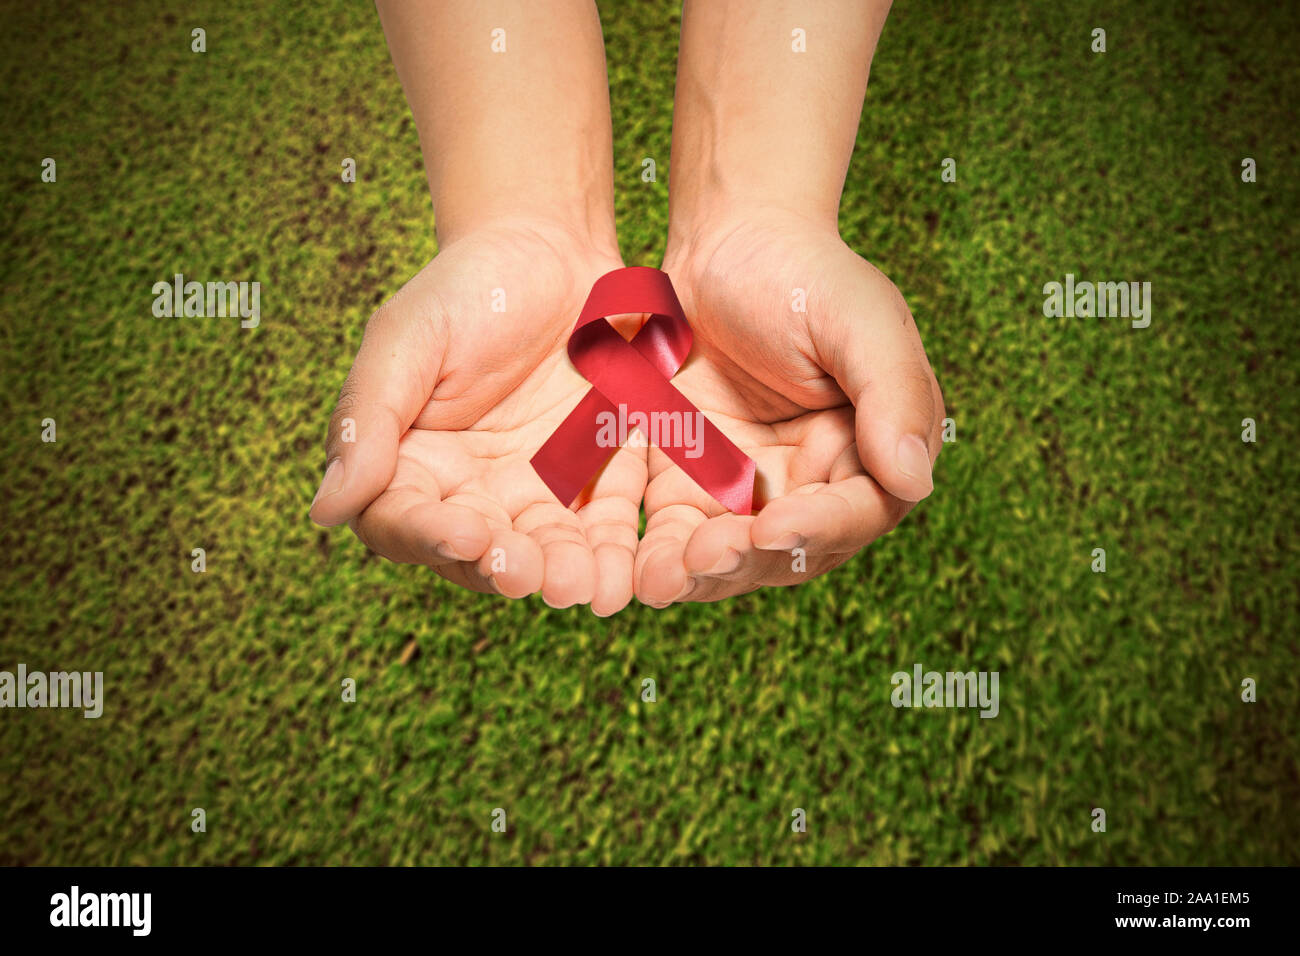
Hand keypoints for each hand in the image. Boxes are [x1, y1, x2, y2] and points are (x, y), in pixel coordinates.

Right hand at [310, 220, 643, 614]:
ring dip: (561, 573)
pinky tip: (621, 574)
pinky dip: (612, 554)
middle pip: (478, 552)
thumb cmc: (464, 288)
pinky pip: (604, 529)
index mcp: (409, 465)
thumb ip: (367, 420)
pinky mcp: (598, 483)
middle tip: (529, 573)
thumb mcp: (405, 339)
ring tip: (581, 585)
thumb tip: (325, 511)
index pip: (404, 520)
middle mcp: (469, 493)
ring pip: (543, 552)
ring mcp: (537, 492)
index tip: (466, 534)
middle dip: (504, 567)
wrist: (554, 248)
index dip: (430, 535)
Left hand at [635, 209, 944, 605]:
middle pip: (789, 551)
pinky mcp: (690, 484)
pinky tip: (635, 563)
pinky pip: (676, 533)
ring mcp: (749, 490)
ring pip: (731, 556)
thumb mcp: (860, 318)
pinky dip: (659, 554)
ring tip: (663, 576)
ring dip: (700, 572)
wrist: (723, 241)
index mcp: (871, 453)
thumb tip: (914, 481)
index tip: (774, 527)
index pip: (856, 512)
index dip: (819, 528)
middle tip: (705, 555)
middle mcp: (813, 484)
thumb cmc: (804, 273)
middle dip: (747, 560)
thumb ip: (894, 396)